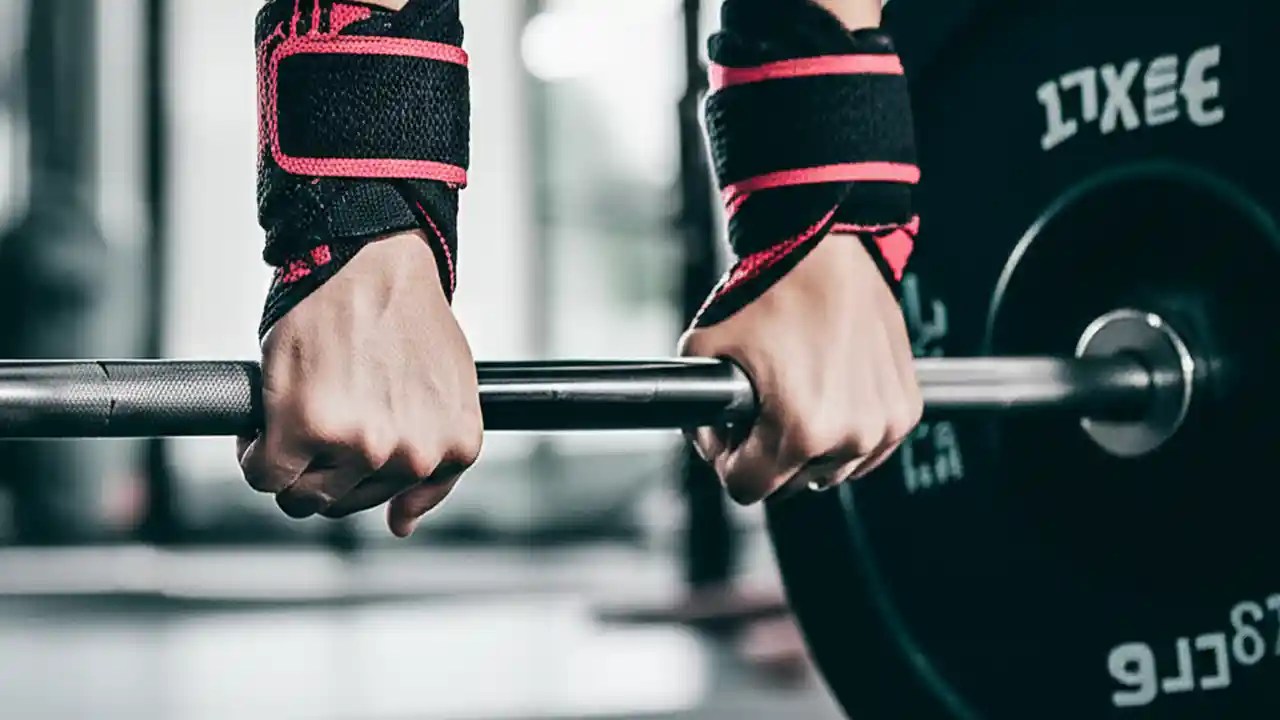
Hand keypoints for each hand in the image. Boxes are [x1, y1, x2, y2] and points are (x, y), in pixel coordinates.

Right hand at [237, 231, 482, 536]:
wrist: (372, 259)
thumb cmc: (405, 313)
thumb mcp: (448, 390)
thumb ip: (435, 456)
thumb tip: (403, 524)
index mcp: (452, 447)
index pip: (393, 502)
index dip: (358, 472)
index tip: (345, 448)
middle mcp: (411, 455)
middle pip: (344, 502)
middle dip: (321, 469)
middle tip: (314, 422)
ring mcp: (359, 445)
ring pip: (303, 496)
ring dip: (289, 466)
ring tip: (292, 413)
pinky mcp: (305, 427)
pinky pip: (263, 475)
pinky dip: (253, 455)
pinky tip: (263, 423)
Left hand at [679, 235, 921, 504]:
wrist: (824, 249)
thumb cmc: (768, 291)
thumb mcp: (703, 351)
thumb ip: (697, 416)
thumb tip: (713, 446)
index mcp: (800, 429)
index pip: (746, 488)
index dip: (728, 461)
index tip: (731, 436)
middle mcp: (850, 434)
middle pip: (790, 484)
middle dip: (767, 452)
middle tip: (762, 406)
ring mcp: (883, 424)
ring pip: (830, 470)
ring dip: (809, 445)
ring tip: (797, 394)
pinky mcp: (905, 409)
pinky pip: (867, 448)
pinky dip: (846, 430)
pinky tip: (829, 394)